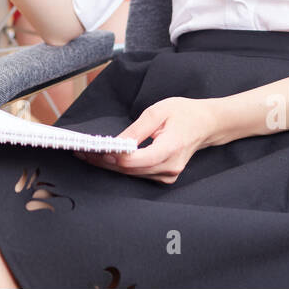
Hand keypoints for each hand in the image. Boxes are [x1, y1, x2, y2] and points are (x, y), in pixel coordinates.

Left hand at [73, 97, 220, 183]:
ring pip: (132, 174)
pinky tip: (107, 159)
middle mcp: (169, 167)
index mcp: (170, 148)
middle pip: (129, 170)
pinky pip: (139, 174)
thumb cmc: (184, 113)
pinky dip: (122, 167)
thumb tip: (116, 143)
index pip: (134, 161)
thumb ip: (137, 129)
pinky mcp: (165, 176)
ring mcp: (168, 174)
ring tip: (88, 154)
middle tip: (82, 152)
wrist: (207, 124)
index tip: (92, 149)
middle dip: (104, 161)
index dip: (112, 157)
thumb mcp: (158, 111)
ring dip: (109, 165)